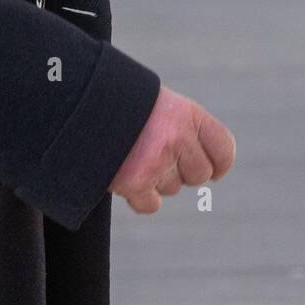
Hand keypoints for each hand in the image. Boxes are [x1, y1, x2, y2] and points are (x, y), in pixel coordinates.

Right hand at [108, 85, 234, 213]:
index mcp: (187, 113)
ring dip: (156, 178)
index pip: (223, 150)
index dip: (218, 162)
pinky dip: (140, 196)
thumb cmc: (122, 103)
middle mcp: (177, 137)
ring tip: (132, 153)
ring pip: (172, 188)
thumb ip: (183, 128)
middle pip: (199, 174)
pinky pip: (151, 204)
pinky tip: (126, 176)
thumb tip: (208, 168)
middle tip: (155, 152)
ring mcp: (157, 160)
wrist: (81, 100)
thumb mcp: (159, 103)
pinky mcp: (135, 181)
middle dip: (181, 170)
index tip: (214, 169)